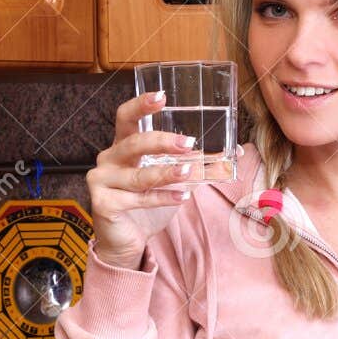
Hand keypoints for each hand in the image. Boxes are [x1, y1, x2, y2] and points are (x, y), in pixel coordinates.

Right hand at [86, 91, 201, 268]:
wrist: (126, 242)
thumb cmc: (147, 206)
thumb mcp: (174, 181)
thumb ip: (196, 164)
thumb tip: (236, 152)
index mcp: (121, 147)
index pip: (126, 117)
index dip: (141, 105)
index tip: (162, 96)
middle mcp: (108, 160)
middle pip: (134, 143)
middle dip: (162, 142)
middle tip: (187, 143)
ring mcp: (101, 181)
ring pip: (138, 175)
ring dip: (166, 173)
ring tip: (189, 172)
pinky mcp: (103, 204)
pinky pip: (138, 199)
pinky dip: (162, 198)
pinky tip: (182, 197)